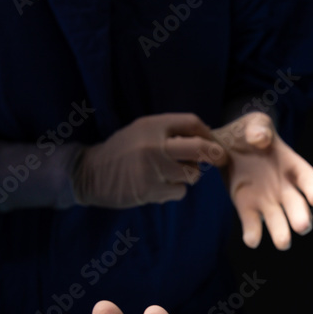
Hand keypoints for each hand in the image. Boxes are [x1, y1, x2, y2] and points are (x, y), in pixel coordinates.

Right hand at [72, 113, 226, 208]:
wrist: (91, 173)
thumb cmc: (121, 151)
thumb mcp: (141, 131)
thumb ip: (168, 131)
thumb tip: (204, 138)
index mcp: (153, 125)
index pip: (192, 122)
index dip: (208, 132)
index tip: (214, 141)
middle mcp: (155, 145)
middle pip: (199, 148)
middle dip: (216, 154)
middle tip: (221, 159)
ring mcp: (154, 169)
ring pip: (192, 174)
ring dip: (189, 175)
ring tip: (171, 174)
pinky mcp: (151, 190)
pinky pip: (180, 191)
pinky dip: (175, 190)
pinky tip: (160, 187)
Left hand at [213, 112, 312, 249]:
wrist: (228, 144)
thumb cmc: (250, 132)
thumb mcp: (255, 122)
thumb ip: (259, 128)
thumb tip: (261, 138)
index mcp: (292, 166)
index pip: (310, 179)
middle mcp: (284, 188)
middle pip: (298, 207)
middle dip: (302, 218)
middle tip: (302, 226)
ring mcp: (267, 201)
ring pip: (279, 222)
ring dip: (282, 233)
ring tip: (283, 242)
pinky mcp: (247, 208)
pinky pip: (252, 224)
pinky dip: (253, 233)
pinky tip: (251, 239)